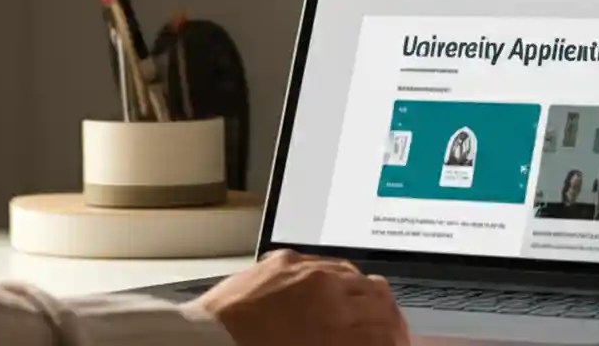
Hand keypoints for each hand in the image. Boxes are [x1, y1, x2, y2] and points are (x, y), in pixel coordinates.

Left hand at [195, 249, 408, 345]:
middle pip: (382, 298)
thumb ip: (347, 345)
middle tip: (386, 335)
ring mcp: (307, 272)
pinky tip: (327, 294)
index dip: (397, 341)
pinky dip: (334, 280)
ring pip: (357, 275)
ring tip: (358, 315)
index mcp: (338, 330)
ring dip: (364, 297)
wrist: (201, 345)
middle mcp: (329, 294)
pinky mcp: (284, 259)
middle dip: (388, 319)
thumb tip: (366, 340)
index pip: (389, 331)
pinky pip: (325, 263)